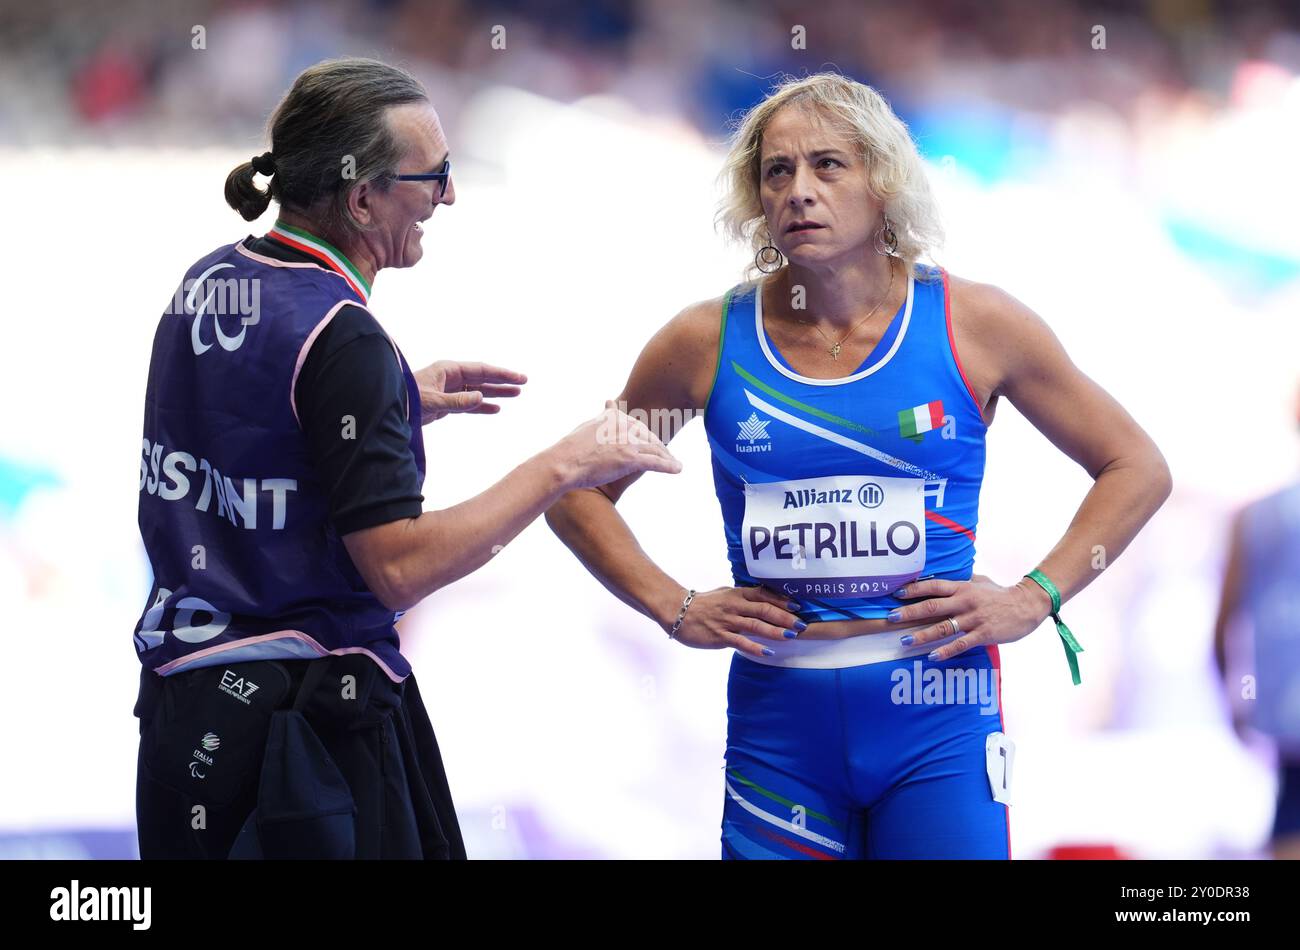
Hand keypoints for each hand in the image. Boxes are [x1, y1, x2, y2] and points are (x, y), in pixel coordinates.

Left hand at [415, 360, 526, 422]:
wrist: (390, 409)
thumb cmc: (406, 399)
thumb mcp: (432, 401)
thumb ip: (457, 401)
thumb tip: (481, 397)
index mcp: (448, 370)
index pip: (481, 370)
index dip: (501, 374)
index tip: (519, 377)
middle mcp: (451, 377)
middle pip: (483, 378)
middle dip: (503, 380)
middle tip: (524, 382)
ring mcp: (449, 390)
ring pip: (478, 390)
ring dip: (496, 393)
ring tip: (516, 394)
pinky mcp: (446, 403)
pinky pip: (469, 403)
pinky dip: (482, 406)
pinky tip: (495, 409)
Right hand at [552, 400, 681, 488]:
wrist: (564, 463)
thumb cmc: (572, 449)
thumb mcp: (590, 424)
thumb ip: (604, 415)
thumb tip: (609, 402)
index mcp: (615, 418)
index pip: (638, 426)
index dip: (648, 437)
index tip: (655, 442)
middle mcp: (624, 427)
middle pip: (650, 437)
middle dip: (660, 447)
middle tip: (668, 455)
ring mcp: (628, 442)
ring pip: (655, 450)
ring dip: (668, 457)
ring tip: (675, 463)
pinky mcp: (630, 459)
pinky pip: (656, 462)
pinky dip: (669, 466)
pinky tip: (678, 469)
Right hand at [666, 584, 805, 658]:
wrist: (677, 611)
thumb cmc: (703, 604)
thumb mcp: (725, 594)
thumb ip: (743, 597)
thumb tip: (764, 598)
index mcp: (736, 594)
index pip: (763, 595)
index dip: (781, 600)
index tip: (797, 606)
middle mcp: (734, 606)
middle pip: (764, 610)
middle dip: (784, 617)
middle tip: (801, 624)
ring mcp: (727, 621)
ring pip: (755, 625)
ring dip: (775, 631)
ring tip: (790, 636)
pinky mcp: (719, 636)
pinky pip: (740, 642)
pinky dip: (755, 647)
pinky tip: (767, 652)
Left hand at [888, 573, 1053, 660]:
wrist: (1028, 604)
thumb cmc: (1001, 593)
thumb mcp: (980, 581)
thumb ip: (961, 581)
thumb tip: (943, 579)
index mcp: (963, 587)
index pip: (934, 586)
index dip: (914, 589)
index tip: (896, 593)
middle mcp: (965, 602)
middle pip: (932, 606)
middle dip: (910, 612)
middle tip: (891, 617)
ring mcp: (974, 619)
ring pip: (943, 628)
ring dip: (922, 635)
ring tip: (905, 640)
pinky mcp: (984, 634)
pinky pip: (961, 644)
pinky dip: (946, 651)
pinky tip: (932, 656)